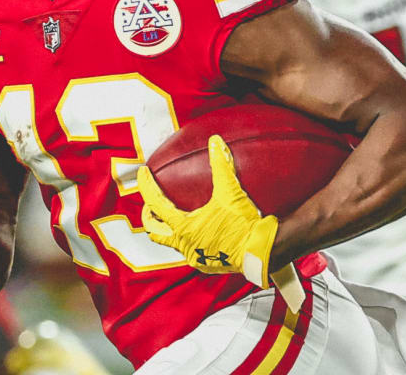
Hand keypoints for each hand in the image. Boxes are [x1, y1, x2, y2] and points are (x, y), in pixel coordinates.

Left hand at [137, 135, 277, 288]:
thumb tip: (215, 142)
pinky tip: (198, 230)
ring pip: (171, 243)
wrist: (262, 251)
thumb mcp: (230, 192)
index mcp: (184, 227)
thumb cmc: (244, 224)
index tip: (143, 173)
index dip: (146, 185)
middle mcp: (184, 245)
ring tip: (172, 216)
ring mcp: (194, 257)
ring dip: (168, 229)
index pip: (155, 204)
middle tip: (151, 204)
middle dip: (148, 216)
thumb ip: (221, 165)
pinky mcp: (206, 264)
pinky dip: (187, 238)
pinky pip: (190, 250)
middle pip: (154, 232)